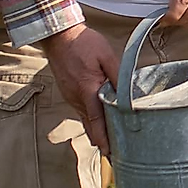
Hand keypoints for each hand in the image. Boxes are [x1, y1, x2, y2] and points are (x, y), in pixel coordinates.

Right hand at [40, 24, 120, 154]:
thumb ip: (118, 75)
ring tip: (112, 138)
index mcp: (87, 90)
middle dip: (102, 139)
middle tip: (116, 151)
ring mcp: (70, 96)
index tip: (110, 153)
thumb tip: (128, 93)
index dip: (104, 138)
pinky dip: (91, 118)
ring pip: (85, 119)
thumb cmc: (83, 43)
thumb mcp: (106, 55)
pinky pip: (81, 110)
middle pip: (90, 125)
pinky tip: (100, 119)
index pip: (96, 121)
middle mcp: (76, 98)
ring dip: (97, 128)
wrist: (58, 34)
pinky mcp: (68, 92)